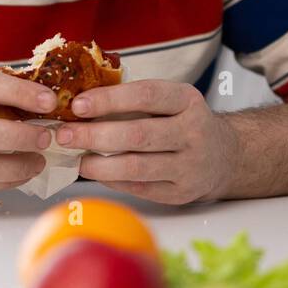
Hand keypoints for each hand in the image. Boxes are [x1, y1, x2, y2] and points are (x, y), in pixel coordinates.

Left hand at [55, 80, 239, 204]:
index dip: (109, 99)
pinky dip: (113, 180)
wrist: (223, 156)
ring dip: (99, 164)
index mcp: (187, 100)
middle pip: (138, 135)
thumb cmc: (183, 122)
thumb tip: (81, 104)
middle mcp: (193, 132)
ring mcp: (189, 165)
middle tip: (64, 135)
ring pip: (136, 167)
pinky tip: (96, 172)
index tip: (78, 104)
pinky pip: (139, 188)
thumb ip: (134, 100)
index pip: (146, 95)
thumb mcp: (171, 100)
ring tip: (76, 158)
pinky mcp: (181, 192)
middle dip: (94, 135)